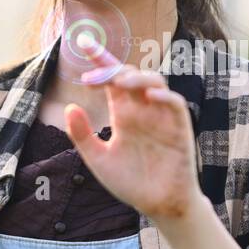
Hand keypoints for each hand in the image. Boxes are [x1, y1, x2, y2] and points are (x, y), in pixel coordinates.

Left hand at [63, 33, 203, 222]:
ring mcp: (162, 117)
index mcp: (124, 114)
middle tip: (94, 78)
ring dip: (138, 77)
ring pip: (154, 83)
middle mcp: (142, 110)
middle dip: (113, 70)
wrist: (158, 206)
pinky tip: (149, 96)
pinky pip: (176, 104)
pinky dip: (165, 96)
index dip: (100, 59)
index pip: (111, 80)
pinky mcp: (180, 129)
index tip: (82, 42)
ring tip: (120, 81)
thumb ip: (82, 135)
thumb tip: (69, 107)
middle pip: (130, 76)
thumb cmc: (131, 183)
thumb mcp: (99, 160)